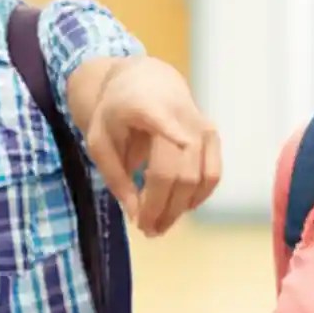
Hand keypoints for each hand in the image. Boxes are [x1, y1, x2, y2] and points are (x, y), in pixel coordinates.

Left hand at [85, 58, 220, 235]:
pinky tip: (181, 208)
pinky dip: (199, 197)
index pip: (164, 121)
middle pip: (178, 171)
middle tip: (147, 230)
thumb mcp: (100, 141)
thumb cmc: (117, 113)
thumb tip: (136, 214)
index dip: (174, 132)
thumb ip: (115, 177)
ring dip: (181, 208)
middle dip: (163, 207)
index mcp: (147, 107)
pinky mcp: (213, 136)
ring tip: (160, 225)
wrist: (147, 82)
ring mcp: (201, 126)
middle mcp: (181, 115)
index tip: (183, 143)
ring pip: (198, 177)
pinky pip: (212, 174)